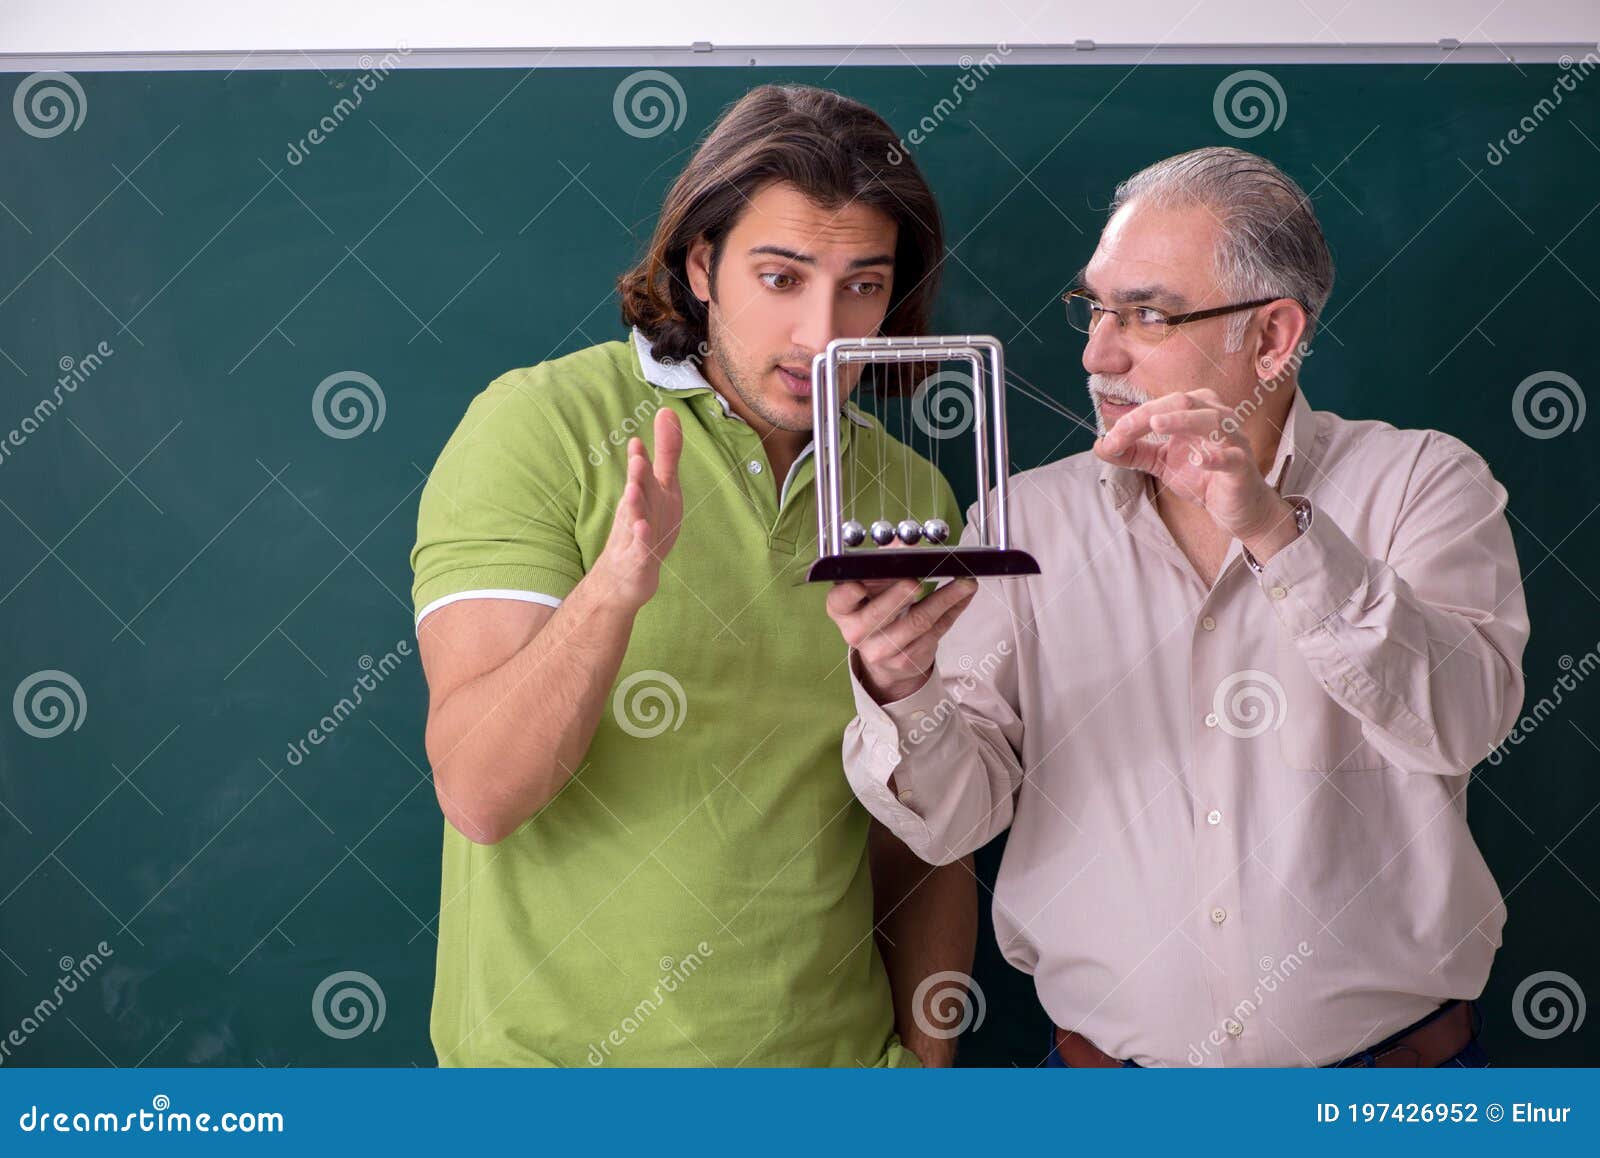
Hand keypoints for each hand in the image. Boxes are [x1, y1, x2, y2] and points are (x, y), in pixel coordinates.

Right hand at [592, 407, 683, 612]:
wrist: (626, 574)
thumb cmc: (645, 523)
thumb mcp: (663, 487)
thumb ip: (667, 452)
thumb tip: (667, 411)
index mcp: (645, 493)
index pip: (642, 473)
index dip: (640, 458)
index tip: (638, 440)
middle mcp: (638, 510)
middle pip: (639, 491)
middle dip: (638, 474)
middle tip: (638, 456)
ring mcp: (635, 535)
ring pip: (636, 518)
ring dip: (635, 504)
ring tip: (633, 489)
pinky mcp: (639, 559)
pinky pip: (640, 549)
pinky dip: (641, 539)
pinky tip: (643, 529)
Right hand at [826, 574, 978, 703]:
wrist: (884, 655)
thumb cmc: (877, 608)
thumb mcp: (873, 586)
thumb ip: (885, 563)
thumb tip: (904, 546)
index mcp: (842, 609)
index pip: (840, 600)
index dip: (848, 593)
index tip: (859, 584)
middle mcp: (857, 632)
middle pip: (878, 614)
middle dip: (898, 596)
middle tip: (915, 581)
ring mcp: (882, 650)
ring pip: (916, 622)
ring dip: (944, 599)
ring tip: (963, 582)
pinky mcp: (907, 660)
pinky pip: (935, 632)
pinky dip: (953, 610)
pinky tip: (964, 595)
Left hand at [1093, 388, 1295, 550]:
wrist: (1235, 508)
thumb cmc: (1202, 477)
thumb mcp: (1162, 462)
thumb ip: (1134, 452)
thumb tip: (1101, 445)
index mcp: (1196, 410)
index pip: (1160, 406)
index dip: (1131, 420)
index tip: (1109, 440)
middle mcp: (1216, 417)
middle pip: (1183, 402)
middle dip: (1147, 415)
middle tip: (1121, 433)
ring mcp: (1233, 440)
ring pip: (1211, 419)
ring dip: (1182, 421)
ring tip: (1156, 424)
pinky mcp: (1242, 466)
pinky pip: (1231, 457)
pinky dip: (1215, 457)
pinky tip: (1198, 459)